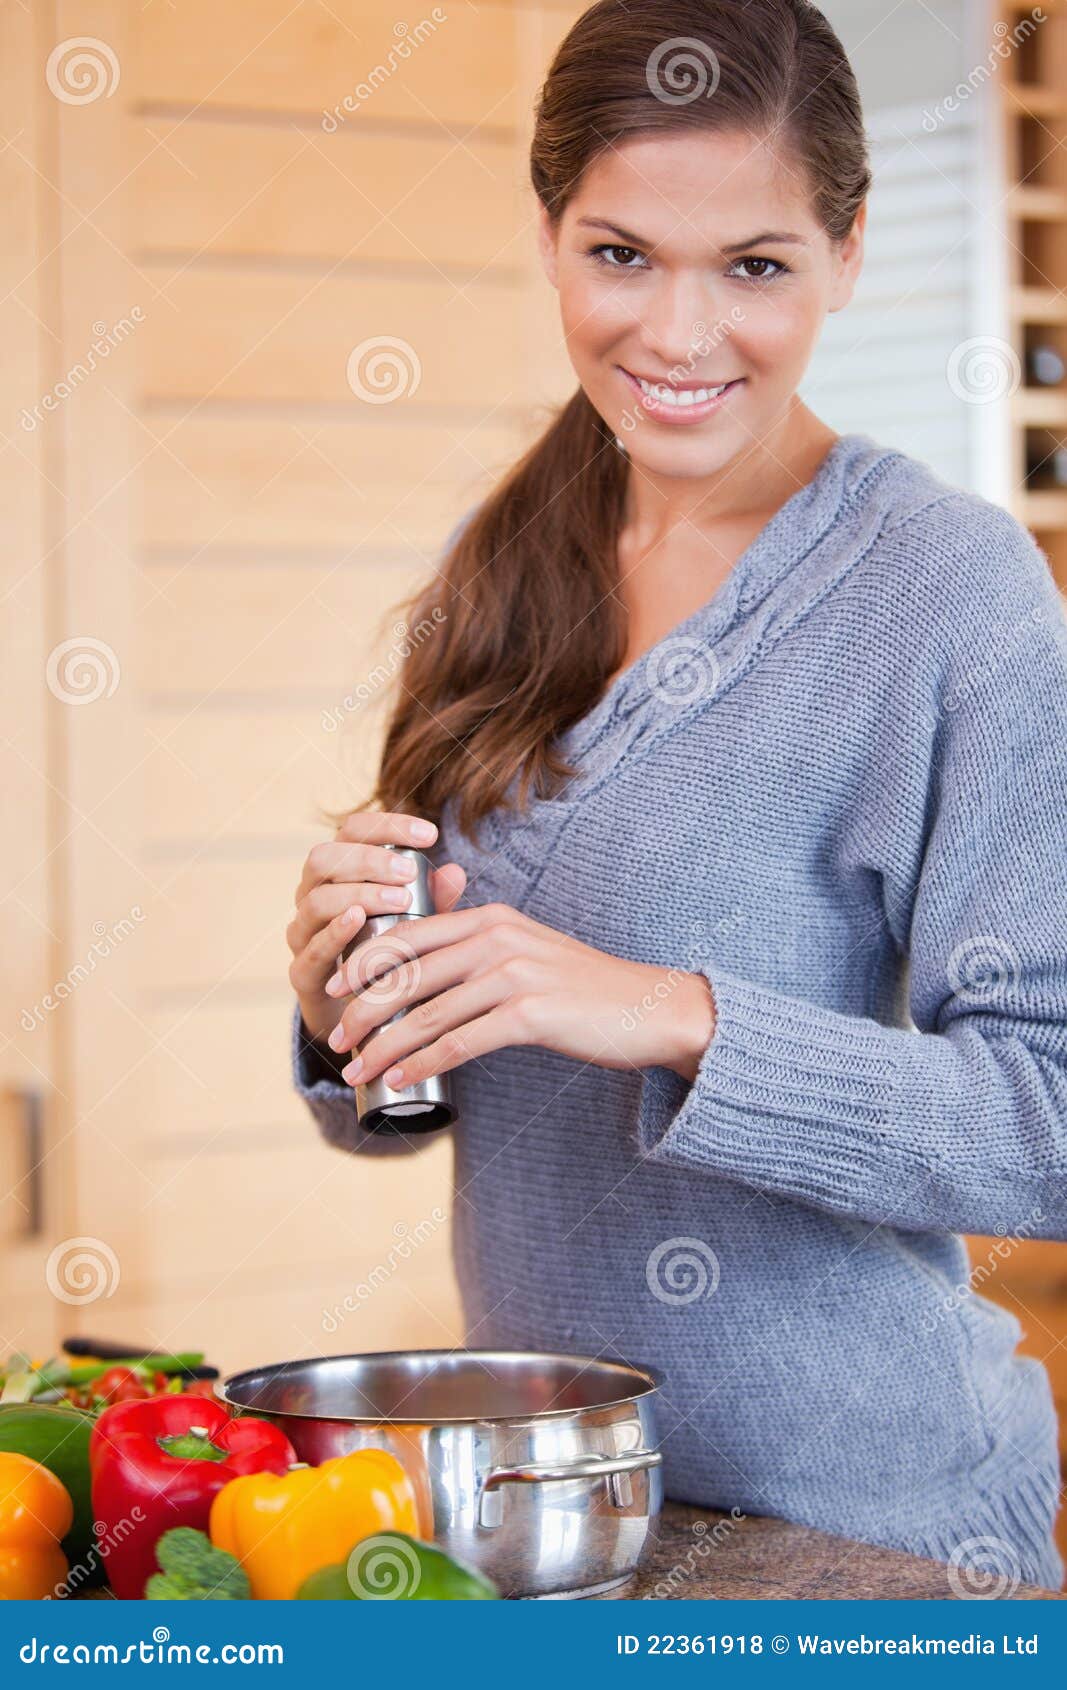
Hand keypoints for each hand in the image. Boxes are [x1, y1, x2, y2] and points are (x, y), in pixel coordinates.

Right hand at [287, 810, 466, 1045]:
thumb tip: (456, 873)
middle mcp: (313, 895)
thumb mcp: (417, 925)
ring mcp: (303, 933)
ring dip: (358, 894)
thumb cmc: (390, 956)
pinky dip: (334, 932)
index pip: (353, 831)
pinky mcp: (302, 971)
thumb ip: (434, 900)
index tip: (431, 835)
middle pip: (324, 858)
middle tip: (408, 871)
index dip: (388, 825)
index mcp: (339, 873)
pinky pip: (312, 947)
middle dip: (368, 859)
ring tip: (398, 899)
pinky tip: (357, 921)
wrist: (359, 1020)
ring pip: (316, 899)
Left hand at [321, 901, 716, 1088]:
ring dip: (383, 1045)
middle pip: (407, 974)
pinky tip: (401, 1079)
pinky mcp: (530, 1014)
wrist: (651, 1009)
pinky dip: (422, 1062)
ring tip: (355, 1069)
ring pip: (426, 1012)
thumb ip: (481, 953)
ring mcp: (513, 974)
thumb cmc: (584, 991)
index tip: (334, 989)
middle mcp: (497, 938)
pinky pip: (458, 1041)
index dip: (363, 963)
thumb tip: (428, 974)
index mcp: (491, 918)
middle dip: (362, 1008)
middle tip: (335, 1038)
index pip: (409, 935)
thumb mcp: (528, 953)